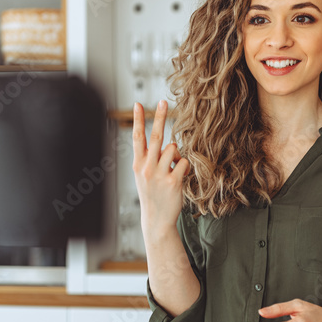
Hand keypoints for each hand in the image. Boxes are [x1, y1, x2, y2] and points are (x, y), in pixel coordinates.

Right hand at [132, 100, 189, 235]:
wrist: (156, 219)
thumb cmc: (152, 195)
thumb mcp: (143, 176)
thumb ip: (152, 159)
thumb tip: (171, 144)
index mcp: (138, 164)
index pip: (137, 137)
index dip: (137, 120)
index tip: (137, 104)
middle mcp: (146, 167)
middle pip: (155, 136)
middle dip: (159, 117)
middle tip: (163, 101)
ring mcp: (159, 174)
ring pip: (173, 148)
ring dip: (177, 155)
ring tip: (173, 169)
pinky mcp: (173, 182)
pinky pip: (184, 163)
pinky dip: (185, 167)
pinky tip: (180, 177)